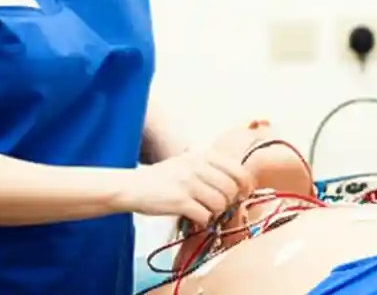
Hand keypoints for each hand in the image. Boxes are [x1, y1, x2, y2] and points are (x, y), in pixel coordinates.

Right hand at [117, 147, 255, 226]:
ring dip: (215, 212)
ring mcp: (188, 183)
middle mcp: (197, 166)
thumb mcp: (186, 162)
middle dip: (229, 202)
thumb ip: (209, 168)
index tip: (243, 194)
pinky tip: (195, 218)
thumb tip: (238, 184)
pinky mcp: (179, 201)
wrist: (131, 186)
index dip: (245, 185)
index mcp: (202, 155)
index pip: (237, 170)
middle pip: (231, 189)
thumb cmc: (161, 178)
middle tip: (220, 207)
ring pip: (220, 204)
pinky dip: (203, 221)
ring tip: (205, 212)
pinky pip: (205, 216)